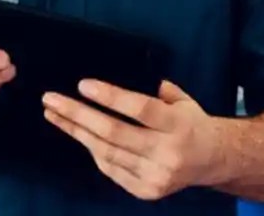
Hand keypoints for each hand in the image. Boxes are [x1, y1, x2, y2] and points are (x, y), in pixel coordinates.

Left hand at [43, 79, 224, 200]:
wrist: (213, 161)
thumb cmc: (190, 123)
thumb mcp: (181, 99)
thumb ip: (153, 88)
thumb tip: (116, 72)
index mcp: (179, 125)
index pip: (140, 109)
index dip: (110, 97)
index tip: (82, 85)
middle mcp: (168, 153)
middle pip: (114, 133)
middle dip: (77, 114)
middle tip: (50, 99)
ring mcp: (156, 176)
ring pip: (106, 152)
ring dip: (76, 132)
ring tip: (54, 115)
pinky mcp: (146, 191)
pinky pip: (110, 169)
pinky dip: (92, 150)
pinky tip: (78, 134)